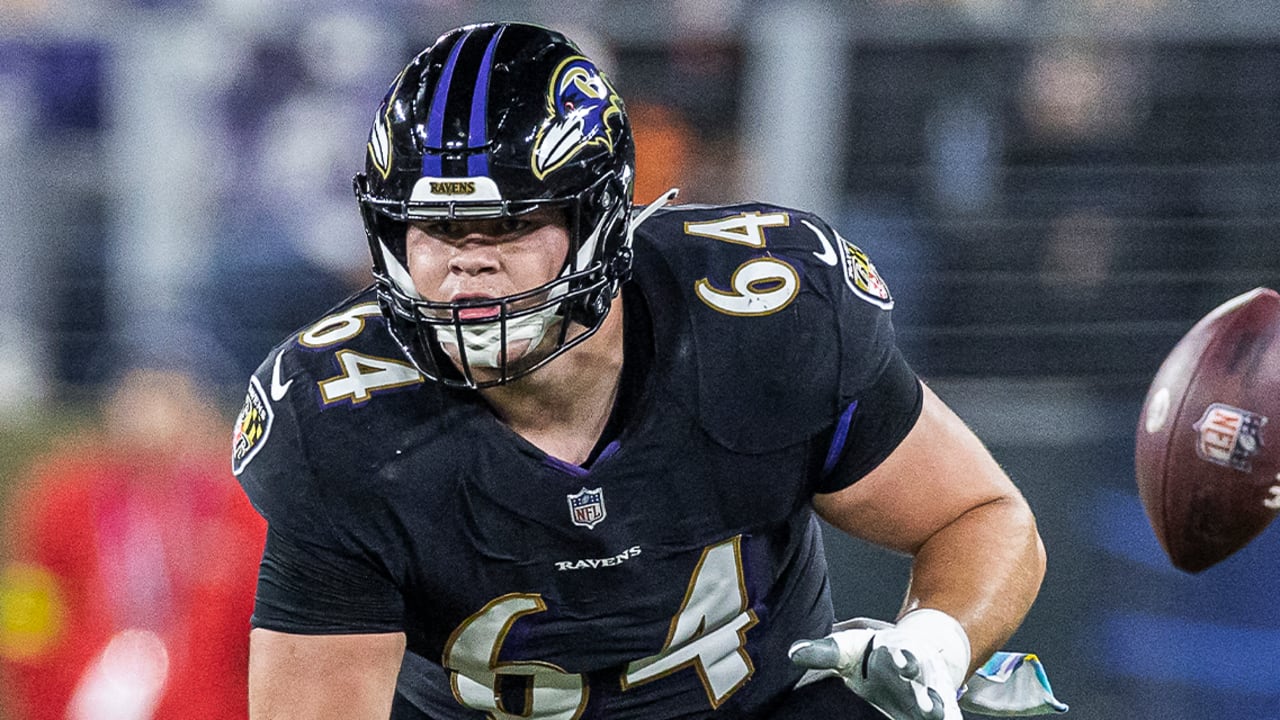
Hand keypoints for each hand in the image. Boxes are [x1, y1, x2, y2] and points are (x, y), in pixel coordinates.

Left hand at [789, 610, 969, 719]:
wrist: (916, 653)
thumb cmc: (873, 654)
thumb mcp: (847, 649)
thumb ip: (823, 652)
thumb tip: (793, 653)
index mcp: (895, 654)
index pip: (898, 655)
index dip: (901, 658)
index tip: (903, 660)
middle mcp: (918, 675)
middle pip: (923, 685)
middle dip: (926, 695)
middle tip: (928, 705)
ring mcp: (930, 695)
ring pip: (937, 705)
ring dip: (938, 712)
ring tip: (936, 717)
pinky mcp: (938, 711)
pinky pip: (946, 718)